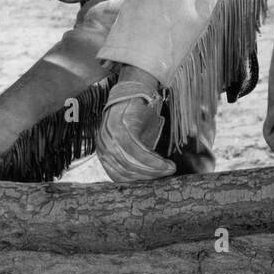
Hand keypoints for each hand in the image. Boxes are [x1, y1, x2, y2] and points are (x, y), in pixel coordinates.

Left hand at [96, 65, 175, 182]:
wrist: (134, 89)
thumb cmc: (135, 118)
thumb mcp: (131, 142)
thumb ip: (133, 159)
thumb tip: (150, 179)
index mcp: (103, 151)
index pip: (117, 176)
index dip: (137, 182)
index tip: (155, 183)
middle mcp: (103, 143)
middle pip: (125, 170)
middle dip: (148, 176)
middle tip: (167, 176)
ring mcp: (110, 134)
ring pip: (131, 161)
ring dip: (153, 169)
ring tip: (170, 169)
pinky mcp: (121, 125)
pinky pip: (137, 149)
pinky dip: (152, 159)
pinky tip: (165, 162)